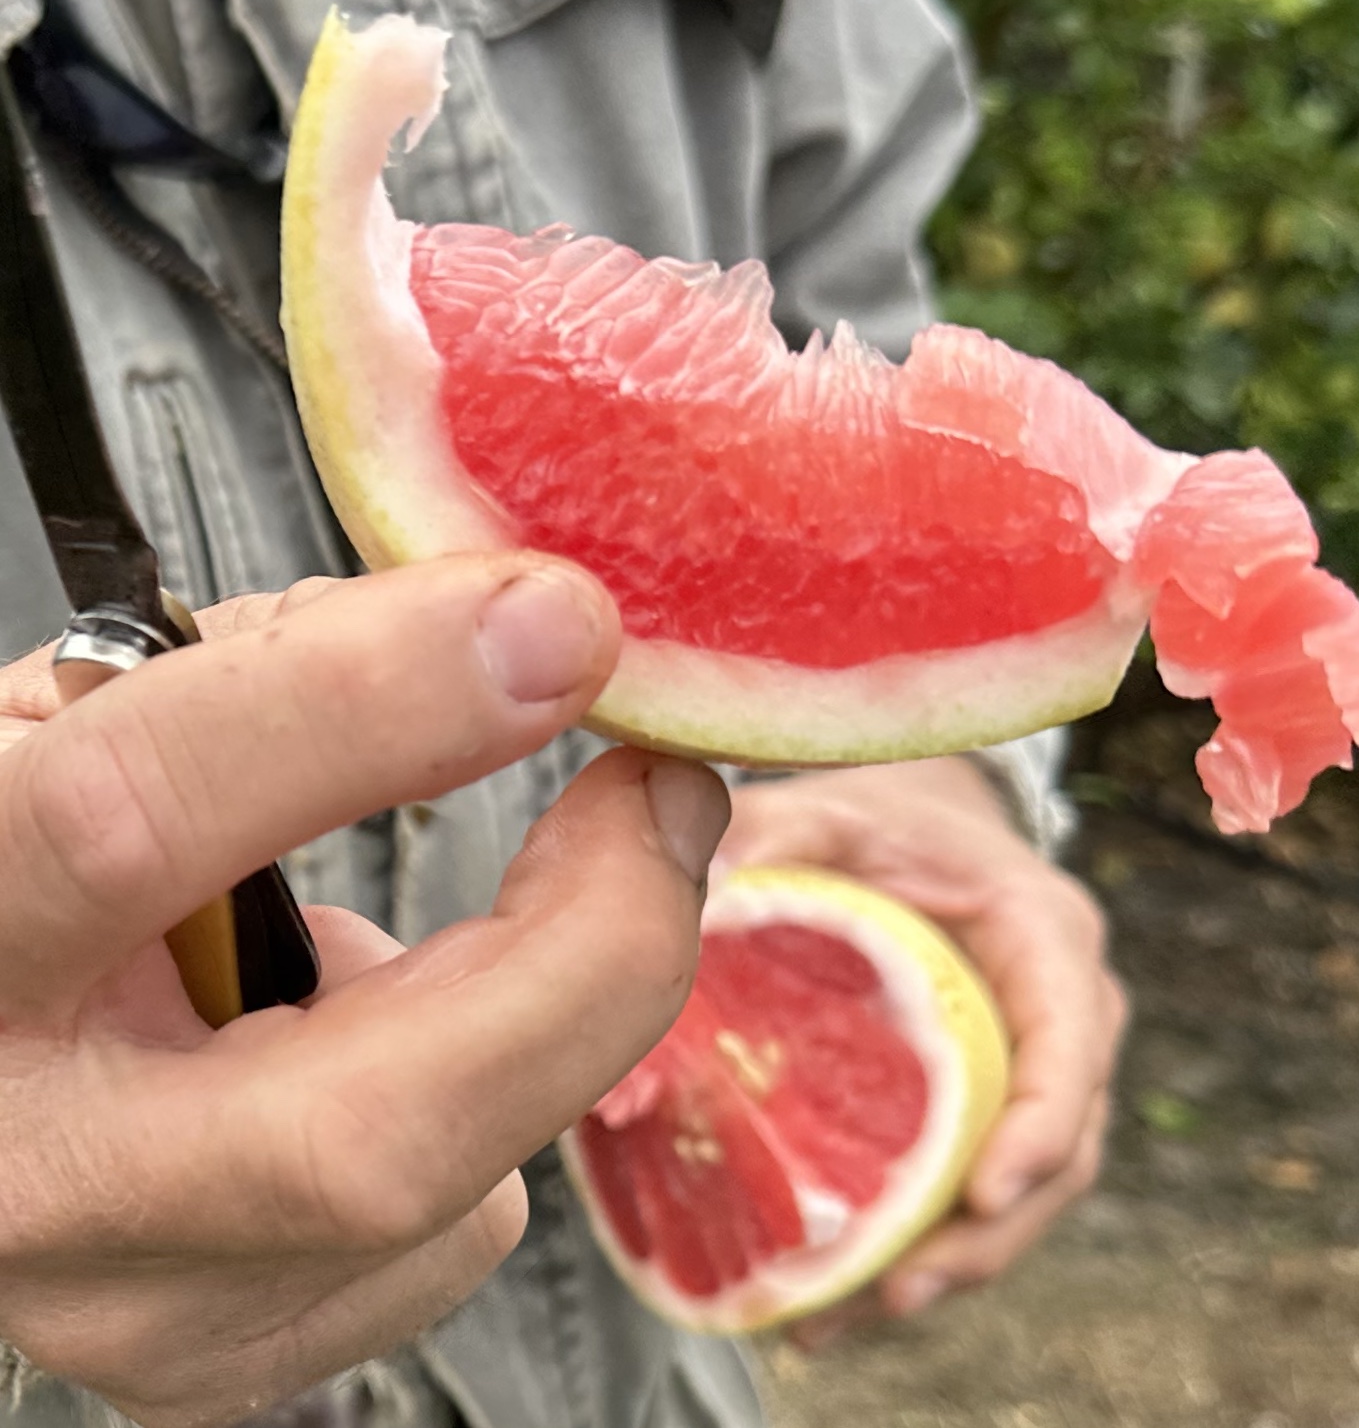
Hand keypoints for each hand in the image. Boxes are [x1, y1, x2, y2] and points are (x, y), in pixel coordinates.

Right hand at [0, 554, 728, 1427]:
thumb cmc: (16, 860)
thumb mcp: (84, 715)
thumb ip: (291, 668)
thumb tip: (528, 640)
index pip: (134, 822)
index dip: (378, 707)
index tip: (561, 630)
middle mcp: (28, 1170)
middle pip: (372, 1133)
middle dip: (591, 945)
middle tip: (667, 795)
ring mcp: (131, 1304)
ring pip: (459, 1187)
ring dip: (536, 1008)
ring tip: (474, 918)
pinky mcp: (224, 1355)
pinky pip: (458, 1225)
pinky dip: (487, 1091)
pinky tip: (397, 1032)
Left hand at [718, 758, 1124, 1338]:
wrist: (917, 831)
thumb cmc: (883, 819)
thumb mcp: (834, 808)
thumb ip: (774, 830)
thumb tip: (704, 881)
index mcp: (1046, 937)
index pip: (1071, 1042)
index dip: (1043, 1125)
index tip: (988, 1192)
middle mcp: (1062, 1015)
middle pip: (1059, 1149)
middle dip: (986, 1234)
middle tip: (896, 1290)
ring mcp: (1035, 1073)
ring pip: (1023, 1193)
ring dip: (949, 1264)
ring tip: (847, 1315)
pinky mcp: (993, 1110)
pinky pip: (975, 1190)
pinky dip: (919, 1246)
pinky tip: (837, 1296)